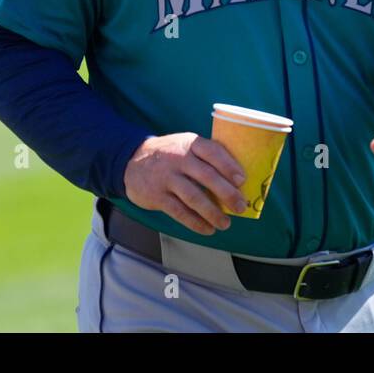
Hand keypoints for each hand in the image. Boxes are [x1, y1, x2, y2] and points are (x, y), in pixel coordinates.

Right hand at [123, 133, 247, 235]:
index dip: (229, 166)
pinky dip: (195, 222)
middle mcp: (178, 158)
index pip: (213, 152)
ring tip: (225, 223)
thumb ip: (206, 156)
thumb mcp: (186, 145)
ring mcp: (166, 177)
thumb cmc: (170, 155)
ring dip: (212, 212)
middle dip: (226, 193)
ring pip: (194, 197)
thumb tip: (236, 180)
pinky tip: (207, 229)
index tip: (242, 181)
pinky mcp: (157, 196)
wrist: (131, 161)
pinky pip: (179, 211)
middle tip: (241, 207)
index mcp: (190, 143)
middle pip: (206, 176)